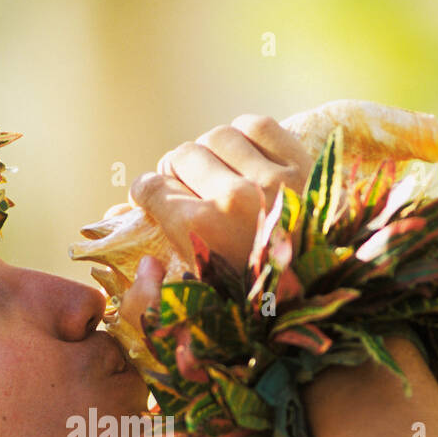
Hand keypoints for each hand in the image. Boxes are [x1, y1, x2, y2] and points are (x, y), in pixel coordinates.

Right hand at [120, 114, 312, 330]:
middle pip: (181, 156)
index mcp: (201, 232)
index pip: (151, 189)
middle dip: (175, 171)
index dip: (144, 192)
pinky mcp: (303, 163)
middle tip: (182, 187)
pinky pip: (257, 125)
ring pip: (217, 136)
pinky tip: (245, 158)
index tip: (148, 196)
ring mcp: (273, 178)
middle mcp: (234, 198)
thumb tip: (114, 228)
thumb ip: (144, 285)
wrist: (323, 305)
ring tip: (215, 173)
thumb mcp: (189, 306)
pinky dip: (245, 136)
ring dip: (210, 152)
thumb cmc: (250, 311)